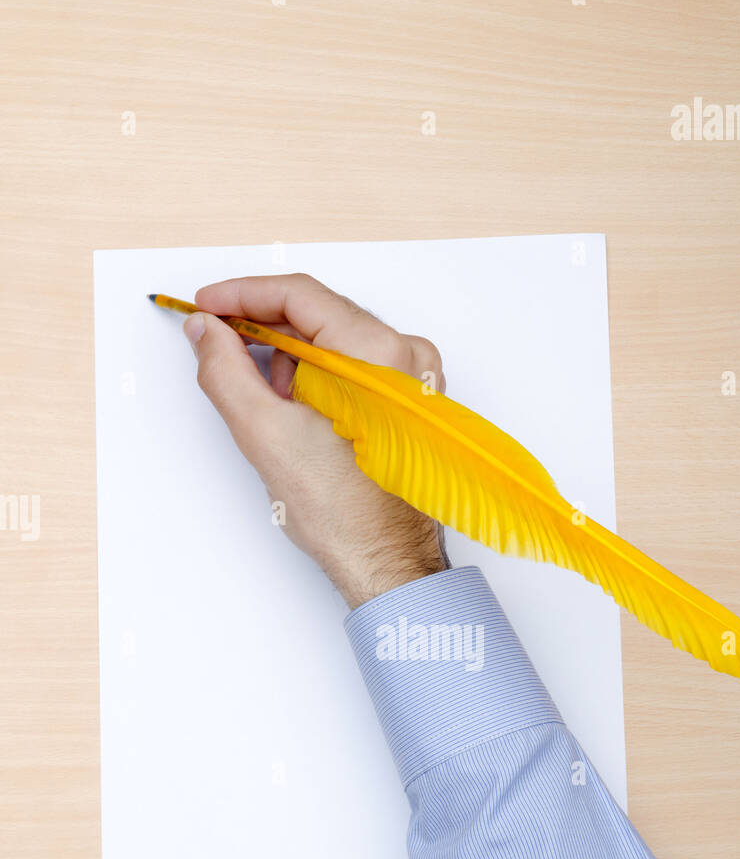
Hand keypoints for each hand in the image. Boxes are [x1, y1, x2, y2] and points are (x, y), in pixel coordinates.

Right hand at [185, 273, 448, 608]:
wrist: (386, 563)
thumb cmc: (343, 514)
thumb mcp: (266, 434)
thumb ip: (226, 371)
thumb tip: (207, 332)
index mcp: (380, 354)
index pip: (301, 295)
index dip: (243, 295)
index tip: (206, 306)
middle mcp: (407, 355)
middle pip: (319, 313)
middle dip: (263, 330)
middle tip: (219, 347)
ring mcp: (413, 378)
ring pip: (332, 341)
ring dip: (290, 362)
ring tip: (274, 411)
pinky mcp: (408, 400)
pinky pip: (352, 366)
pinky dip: (316, 378)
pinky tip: (299, 416)